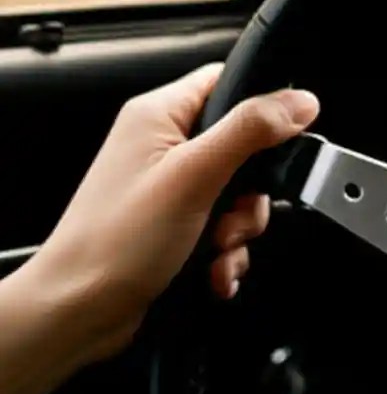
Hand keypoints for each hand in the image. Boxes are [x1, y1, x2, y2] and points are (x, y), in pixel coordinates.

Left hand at [24, 62, 318, 360]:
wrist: (80, 311)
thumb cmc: (113, 243)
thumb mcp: (195, 176)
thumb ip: (250, 131)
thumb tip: (299, 101)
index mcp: (158, 116)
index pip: (226, 82)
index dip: (263, 107)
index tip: (282, 139)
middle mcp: (162, 148)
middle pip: (244, 148)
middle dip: (252, 193)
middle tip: (233, 212)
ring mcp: (169, 189)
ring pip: (240, 196)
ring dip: (240, 230)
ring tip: (216, 248)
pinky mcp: (175, 225)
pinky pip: (225, 229)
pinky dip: (226, 254)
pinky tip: (213, 270)